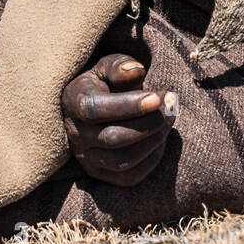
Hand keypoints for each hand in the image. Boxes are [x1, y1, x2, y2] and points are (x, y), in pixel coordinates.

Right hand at [61, 53, 176, 186]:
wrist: (93, 106)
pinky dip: (152, 159)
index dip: (129, 106)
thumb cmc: (104, 82)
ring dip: (154, 141)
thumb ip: (119, 66)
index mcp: (74, 102)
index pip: (96, 110)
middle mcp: (76, 135)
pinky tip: (161, 138)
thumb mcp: (107, 66)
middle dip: (148, 123)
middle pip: (113, 138)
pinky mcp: (100, 174)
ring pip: (122, 161)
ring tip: (169, 120)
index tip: (157, 97)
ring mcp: (86, 158)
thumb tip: (136, 71)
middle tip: (170, 106)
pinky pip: (129, 177)